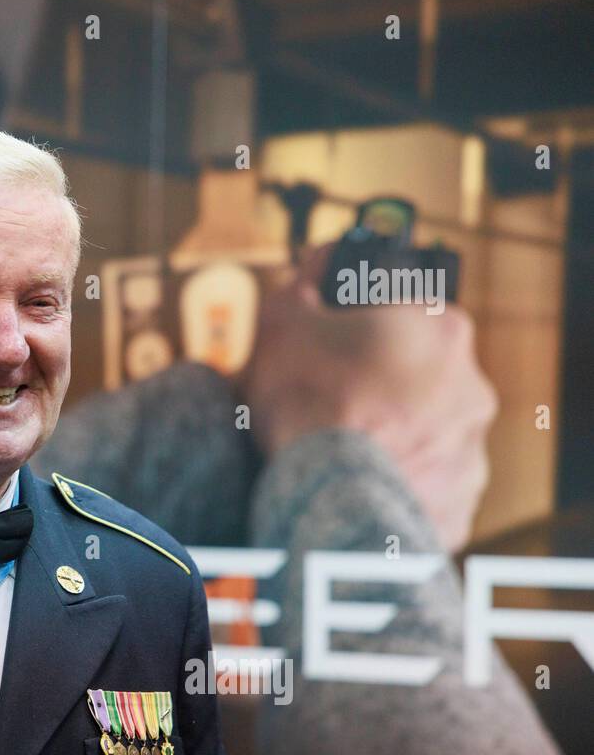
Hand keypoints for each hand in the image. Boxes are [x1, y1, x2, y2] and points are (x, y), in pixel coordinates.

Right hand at [239, 246, 497, 551]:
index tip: (333, 343)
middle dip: (382, 383)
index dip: (362, 326)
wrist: (323, 490)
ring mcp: (469, 446)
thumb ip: (308, 278)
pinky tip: (358, 486)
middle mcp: (469, 383)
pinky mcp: (458, 498)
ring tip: (342, 451)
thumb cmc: (305, 398)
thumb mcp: (284, 319)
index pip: (405, 312)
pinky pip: (426, 485)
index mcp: (438, 327)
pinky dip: (397, 484)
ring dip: (394, 435)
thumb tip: (323, 256)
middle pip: (421, 373)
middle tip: (333, 400)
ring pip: (428, 432)